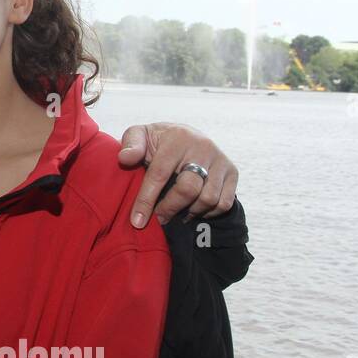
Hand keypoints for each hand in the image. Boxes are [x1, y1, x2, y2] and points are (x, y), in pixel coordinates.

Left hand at [118, 122, 237, 227]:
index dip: (146, 200)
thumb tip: (125, 159)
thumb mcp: (140, 136)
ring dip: (189, 212)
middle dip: (169, 209)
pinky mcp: (232, 172)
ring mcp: (220, 160)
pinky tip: (192, 209)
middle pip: (188, 189)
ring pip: (208, 199)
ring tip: (175, 212)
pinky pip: (224, 203)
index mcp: (176, 138)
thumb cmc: (158, 142)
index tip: (137, 221)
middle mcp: (202, 147)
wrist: (187, 137)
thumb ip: (130, 145)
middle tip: (158, 218)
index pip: (159, 174)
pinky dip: (208, 213)